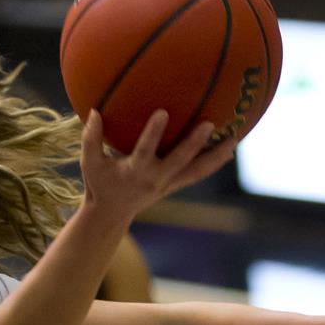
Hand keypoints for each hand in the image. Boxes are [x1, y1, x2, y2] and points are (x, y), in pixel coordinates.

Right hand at [79, 111, 233, 226]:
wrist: (111, 214)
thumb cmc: (99, 184)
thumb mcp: (89, 163)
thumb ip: (91, 138)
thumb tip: (93, 110)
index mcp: (135, 171)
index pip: (145, 150)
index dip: (154, 133)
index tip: (163, 112)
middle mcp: (155, 178)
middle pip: (180, 160)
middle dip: (194, 143)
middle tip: (209, 124)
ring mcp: (168, 183)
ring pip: (197, 170)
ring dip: (216, 156)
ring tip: (234, 140)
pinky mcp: (175, 185)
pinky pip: (198, 173)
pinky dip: (214, 162)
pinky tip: (229, 149)